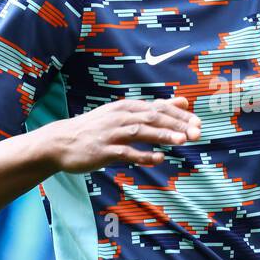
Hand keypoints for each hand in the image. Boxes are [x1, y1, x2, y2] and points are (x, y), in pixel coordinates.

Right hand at [34, 96, 201, 174]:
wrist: (61, 142)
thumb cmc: (97, 129)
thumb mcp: (125, 114)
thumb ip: (155, 108)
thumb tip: (184, 100)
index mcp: (127, 107)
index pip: (158, 107)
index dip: (179, 115)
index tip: (198, 123)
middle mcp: (120, 117)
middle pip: (153, 118)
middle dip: (176, 125)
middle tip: (197, 132)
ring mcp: (111, 133)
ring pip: (140, 132)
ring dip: (162, 136)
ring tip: (182, 141)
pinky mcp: (103, 150)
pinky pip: (126, 152)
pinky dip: (143, 155)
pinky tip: (159, 159)